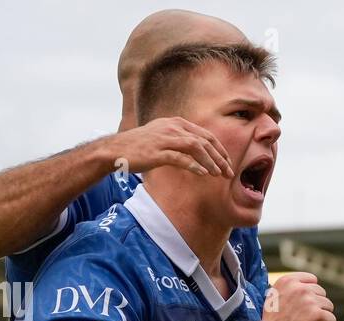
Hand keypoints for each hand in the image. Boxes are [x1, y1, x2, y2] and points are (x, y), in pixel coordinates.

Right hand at [104, 117, 233, 178]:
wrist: (114, 150)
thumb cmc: (139, 147)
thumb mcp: (162, 137)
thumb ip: (180, 141)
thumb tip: (198, 152)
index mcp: (175, 123)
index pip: (205, 135)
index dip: (219, 149)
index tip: (228, 162)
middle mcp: (172, 128)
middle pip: (204, 141)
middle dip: (220, 157)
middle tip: (229, 172)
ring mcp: (164, 139)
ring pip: (195, 148)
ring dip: (210, 162)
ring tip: (218, 175)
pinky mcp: (156, 152)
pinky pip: (180, 158)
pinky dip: (193, 166)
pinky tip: (202, 174)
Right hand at [259, 273, 335, 320]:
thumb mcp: (275, 299)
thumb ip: (291, 289)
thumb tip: (312, 285)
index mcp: (288, 281)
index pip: (312, 280)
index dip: (309, 295)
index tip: (298, 307)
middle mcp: (299, 289)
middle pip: (321, 294)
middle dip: (315, 307)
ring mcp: (310, 302)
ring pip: (328, 306)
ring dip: (319, 318)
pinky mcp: (319, 317)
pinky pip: (331, 320)